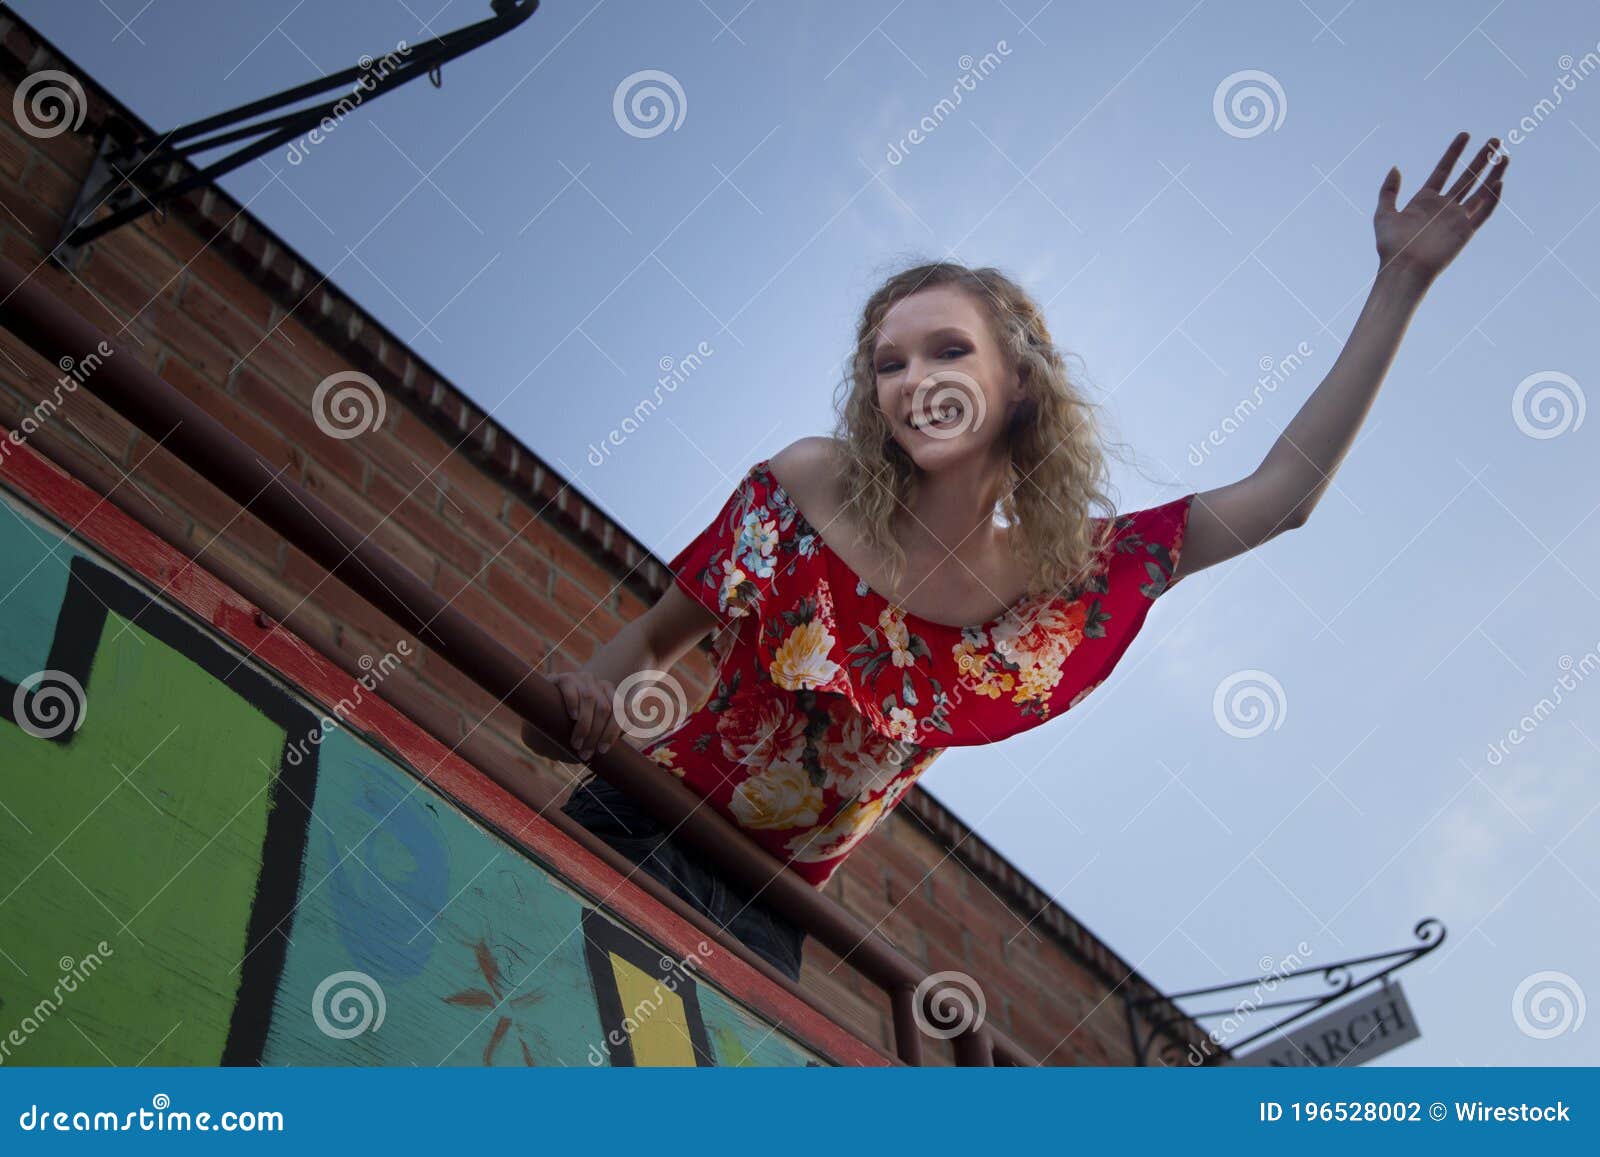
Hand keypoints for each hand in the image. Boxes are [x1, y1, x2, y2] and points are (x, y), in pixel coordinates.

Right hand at [530, 669, 622, 761]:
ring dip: (584, 726)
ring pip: (590, 699)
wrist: (545, 719)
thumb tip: (624, 735)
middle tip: (586, 753)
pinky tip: (572, 717)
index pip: (621, 711)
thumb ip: (610, 730)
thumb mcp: (594, 731)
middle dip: (596, 734)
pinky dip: (574, 704)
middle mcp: (599, 684)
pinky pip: (571, 689)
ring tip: (576, 743)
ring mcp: (582, 678)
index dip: (613, 732)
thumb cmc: (574, 728)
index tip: (603, 750)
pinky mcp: (563, 678)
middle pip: (605, 708)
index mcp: (612, 695)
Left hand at [1374, 131, 1506, 287]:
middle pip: (1467, 177)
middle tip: (1495, 140)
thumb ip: (1388, 190)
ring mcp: (1456, 218)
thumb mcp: (1384, 213)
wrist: (1404, 269)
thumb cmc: (1391, 245)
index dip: (1454, 152)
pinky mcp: (1466, 231)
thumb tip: (1396, 168)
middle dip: (1481, 158)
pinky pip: (1483, 212)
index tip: (1465, 134)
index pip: (1443, 170)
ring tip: (1504, 155)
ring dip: (1493, 173)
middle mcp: (1443, 207)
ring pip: (1480, 191)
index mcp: (1424, 200)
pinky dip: (1492, 197)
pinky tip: (1499, 180)